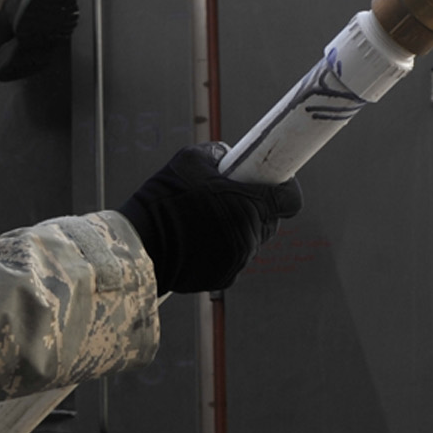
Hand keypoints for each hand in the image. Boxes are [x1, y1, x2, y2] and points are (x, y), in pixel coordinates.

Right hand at [115, 143, 302, 293]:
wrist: (141, 244)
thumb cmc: (165, 198)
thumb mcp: (191, 160)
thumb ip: (220, 155)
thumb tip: (231, 157)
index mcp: (250, 204)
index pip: (291, 199)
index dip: (285, 190)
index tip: (274, 185)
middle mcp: (250, 235)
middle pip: (269, 221)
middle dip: (255, 209)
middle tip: (228, 200)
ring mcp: (240, 260)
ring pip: (251, 240)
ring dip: (238, 230)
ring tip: (206, 221)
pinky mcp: (226, 277)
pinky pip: (234, 259)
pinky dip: (223, 250)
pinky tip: (199, 241)